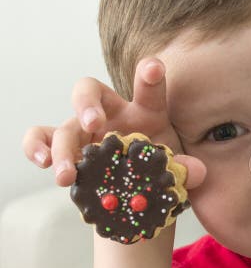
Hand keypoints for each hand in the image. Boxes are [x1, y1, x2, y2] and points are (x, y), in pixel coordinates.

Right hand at [22, 58, 205, 189]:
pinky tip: (44, 163)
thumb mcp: (178, 173)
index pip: (150, 90)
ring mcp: (86, 131)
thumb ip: (187, 170)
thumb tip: (196, 171)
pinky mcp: (66, 150)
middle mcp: (113, 115)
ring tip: (67, 175)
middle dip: (88, 104)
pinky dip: (37, 147)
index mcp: (148, 113)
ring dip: (63, 148)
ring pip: (65, 126)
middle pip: (92, 92)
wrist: (142, 200)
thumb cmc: (162, 176)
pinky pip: (41, 139)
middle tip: (95, 125)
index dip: (150, 76)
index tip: (153, 68)